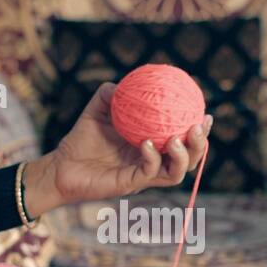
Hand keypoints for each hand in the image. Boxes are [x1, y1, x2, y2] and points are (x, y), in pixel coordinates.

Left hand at [23, 82, 212, 215]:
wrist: (61, 166)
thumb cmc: (80, 140)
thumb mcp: (97, 110)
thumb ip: (111, 94)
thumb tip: (127, 81)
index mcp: (152, 147)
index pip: (184, 141)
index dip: (199, 131)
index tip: (205, 113)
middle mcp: (152, 163)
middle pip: (189, 160)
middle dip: (200, 145)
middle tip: (199, 125)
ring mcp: (143, 177)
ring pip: (176, 172)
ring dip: (183, 156)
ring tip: (178, 138)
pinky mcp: (130, 185)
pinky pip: (149, 172)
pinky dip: (152, 157)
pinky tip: (148, 143)